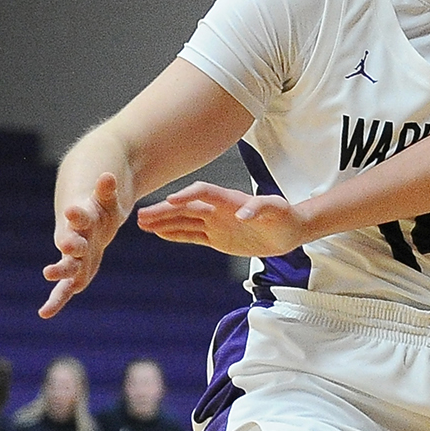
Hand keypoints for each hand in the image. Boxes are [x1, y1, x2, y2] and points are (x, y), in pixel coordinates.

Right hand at [41, 172, 129, 317]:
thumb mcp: (107, 199)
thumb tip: (109, 176)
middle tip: (67, 245)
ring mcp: (75, 255)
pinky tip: (44, 314)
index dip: (78, 213)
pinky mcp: (77, 269)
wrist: (86, 218)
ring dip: (61, 271)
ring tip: (49, 274)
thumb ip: (106, 190)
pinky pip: (67, 287)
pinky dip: (57, 300)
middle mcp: (76, 237)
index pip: (80, 216)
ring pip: (67, 266)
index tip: (72, 210)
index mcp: (84, 218)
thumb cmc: (101, 208)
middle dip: (71, 245)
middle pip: (72, 242)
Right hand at [136, 181, 306, 257]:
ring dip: (163, 222)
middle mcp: (218, 210)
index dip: (188, 194)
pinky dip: (175, 234)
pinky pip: (192, 235)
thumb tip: (242, 215)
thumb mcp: (276, 210)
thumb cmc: (285, 216)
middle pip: (186, 207)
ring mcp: (215, 223)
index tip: (170, 200)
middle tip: (140, 215)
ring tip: (141, 223)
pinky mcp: (216, 238)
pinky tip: (159, 233)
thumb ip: (260, 208)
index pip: (204, 192)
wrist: (289, 231)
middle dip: (163, 211)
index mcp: (230, 199)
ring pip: (184, 221)